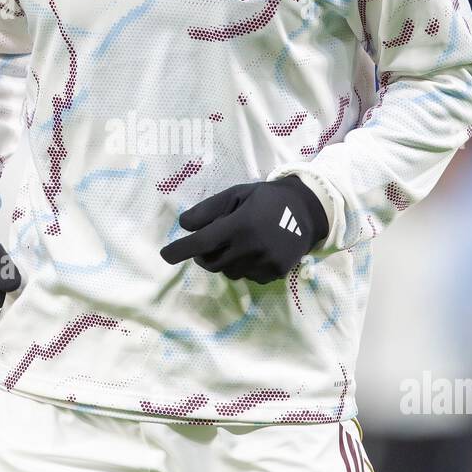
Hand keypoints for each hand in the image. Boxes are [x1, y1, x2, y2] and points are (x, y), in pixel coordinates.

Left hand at [159, 177, 328, 283]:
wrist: (307, 210)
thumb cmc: (266, 199)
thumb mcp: (236, 194)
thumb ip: (208, 210)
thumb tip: (184, 225)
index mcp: (240, 225)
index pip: (201, 243)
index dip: (180, 250)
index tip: (165, 255)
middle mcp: (252, 247)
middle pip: (212, 263)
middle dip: (204, 256)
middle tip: (208, 244)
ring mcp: (265, 263)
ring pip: (229, 273)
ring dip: (224, 261)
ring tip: (236, 244)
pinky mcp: (276, 273)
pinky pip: (248, 277)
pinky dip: (243, 267)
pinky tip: (254, 252)